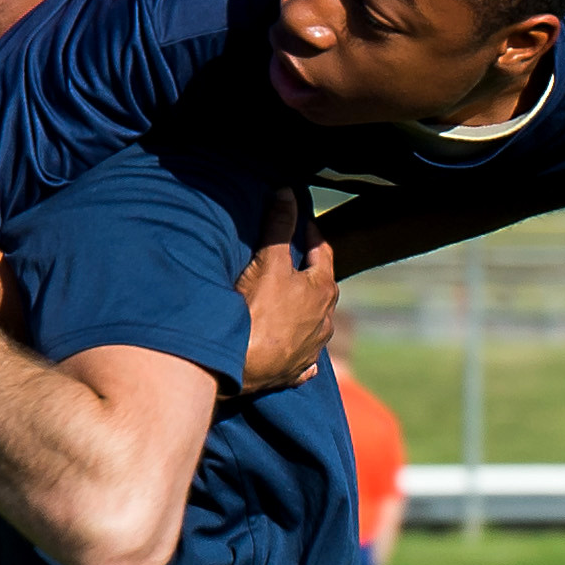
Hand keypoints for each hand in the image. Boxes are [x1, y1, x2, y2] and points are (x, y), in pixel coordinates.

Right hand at [240, 192, 336, 393]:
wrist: (239, 365)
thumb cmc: (256, 310)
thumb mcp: (268, 260)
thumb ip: (280, 224)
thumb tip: (287, 192)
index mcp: (323, 291)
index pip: (323, 252)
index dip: (311, 234)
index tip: (301, 222)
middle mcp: (324, 321)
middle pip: (322, 289)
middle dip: (310, 272)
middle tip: (294, 258)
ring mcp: (311, 349)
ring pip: (316, 324)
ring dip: (306, 310)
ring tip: (289, 299)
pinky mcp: (294, 372)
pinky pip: (304, 357)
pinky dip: (300, 347)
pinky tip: (294, 346)